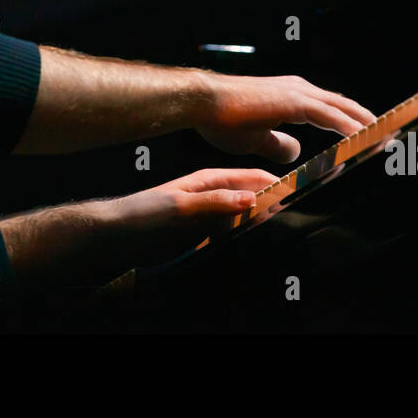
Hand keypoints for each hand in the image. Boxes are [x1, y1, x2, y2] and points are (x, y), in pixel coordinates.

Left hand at [104, 167, 282, 263]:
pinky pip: (232, 231)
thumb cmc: (143, 212)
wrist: (118, 232)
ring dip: (262, 218)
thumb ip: (213, 201)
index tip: (299, 188)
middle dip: (274, 200)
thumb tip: (251, 198)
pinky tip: (257, 240)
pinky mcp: (204, 232)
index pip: (251, 177)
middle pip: (252, 195)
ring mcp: (209, 213)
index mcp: (209, 179)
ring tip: (284, 225)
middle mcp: (213, 194)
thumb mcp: (179, 205)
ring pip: (244, 214)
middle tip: (298, 209)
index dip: (274, 182)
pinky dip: (247, 233)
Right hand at [194, 73, 376, 163]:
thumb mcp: (256, 139)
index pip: (334, 111)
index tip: (374, 137)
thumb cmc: (222, 119)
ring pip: (344, 110)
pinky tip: (364, 139)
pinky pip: (331, 115)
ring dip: (368, 126)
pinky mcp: (293, 101)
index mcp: (293, 97)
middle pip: (346, 107)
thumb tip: (297, 152)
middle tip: (393, 139)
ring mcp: (298, 93)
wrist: (202, 102)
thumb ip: (278, 144)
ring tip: (388, 141)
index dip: (355, 123)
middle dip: (371, 124)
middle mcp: (301, 90)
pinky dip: (350, 127)